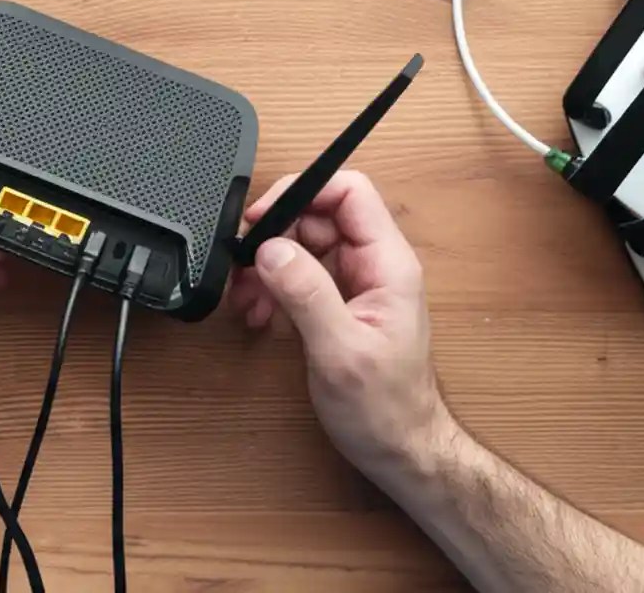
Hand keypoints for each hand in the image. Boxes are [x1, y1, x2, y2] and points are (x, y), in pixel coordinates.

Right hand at [228, 171, 452, 474]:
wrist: (399, 451)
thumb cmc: (385, 409)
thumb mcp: (340, 351)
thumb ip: (306, 294)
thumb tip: (271, 249)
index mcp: (388, 265)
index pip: (349, 193)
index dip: (302, 192)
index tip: (261, 218)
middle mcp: (373, 266)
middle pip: (317, 218)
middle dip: (274, 237)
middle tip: (244, 269)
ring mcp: (355, 284)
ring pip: (302, 247)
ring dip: (267, 267)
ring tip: (247, 300)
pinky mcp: (337, 304)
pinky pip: (299, 276)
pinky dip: (272, 289)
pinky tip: (259, 314)